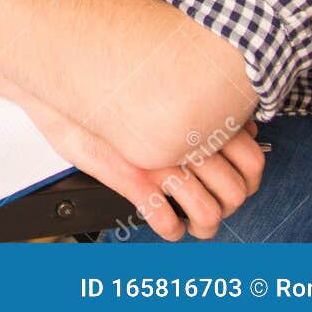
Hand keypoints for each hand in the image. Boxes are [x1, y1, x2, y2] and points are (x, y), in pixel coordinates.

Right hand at [28, 102, 263, 241]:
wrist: (60, 85)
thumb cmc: (104, 84)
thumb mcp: (155, 82)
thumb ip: (191, 99)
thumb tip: (221, 106)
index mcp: (197, 117)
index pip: (250, 158)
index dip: (252, 177)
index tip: (244, 180)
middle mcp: (184, 140)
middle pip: (234, 191)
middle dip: (230, 206)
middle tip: (221, 206)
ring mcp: (160, 161)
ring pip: (207, 211)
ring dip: (206, 225)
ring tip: (197, 224)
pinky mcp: (133, 177)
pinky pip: (164, 217)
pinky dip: (170, 228)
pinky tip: (167, 224)